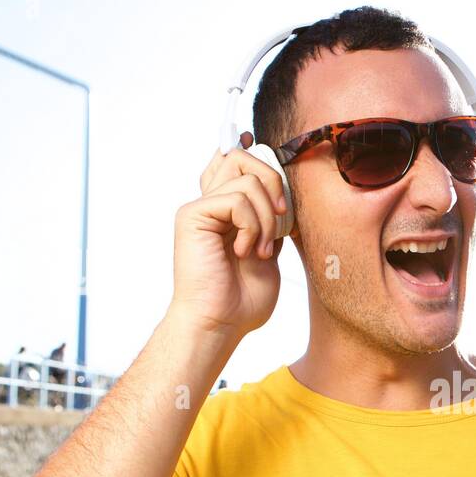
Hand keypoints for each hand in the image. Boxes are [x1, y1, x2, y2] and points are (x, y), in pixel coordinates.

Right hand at [171, 131, 287, 337]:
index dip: (255, 153)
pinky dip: (252, 225)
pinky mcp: (192, 215)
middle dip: (274, 185)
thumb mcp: (268, 249)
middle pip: (243, 156)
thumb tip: (283, 190)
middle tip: (281, 223)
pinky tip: (245, 251)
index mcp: (226, 209)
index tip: (266, 157)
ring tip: (260, 250)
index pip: (236, 160)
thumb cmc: (242, 298)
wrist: (221, 323)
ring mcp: (199, 207)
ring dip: (268, 216)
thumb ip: (270, 217)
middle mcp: (210, 202)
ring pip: (247, 178)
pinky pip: (236, 198)